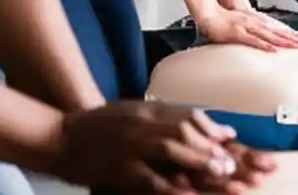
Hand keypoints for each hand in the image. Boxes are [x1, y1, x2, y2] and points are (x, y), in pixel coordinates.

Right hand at [48, 101, 272, 193]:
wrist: (59, 136)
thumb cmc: (98, 125)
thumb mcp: (133, 112)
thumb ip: (166, 116)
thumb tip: (204, 123)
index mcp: (148, 110)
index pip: (190, 117)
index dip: (214, 130)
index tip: (234, 141)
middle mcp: (144, 124)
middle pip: (187, 133)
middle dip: (215, 149)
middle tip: (238, 165)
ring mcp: (132, 146)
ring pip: (173, 152)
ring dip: (201, 163)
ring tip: (225, 176)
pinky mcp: (120, 169)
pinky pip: (151, 180)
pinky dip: (172, 188)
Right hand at [196, 8, 297, 51]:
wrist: (210, 13)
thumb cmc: (226, 21)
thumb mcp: (245, 25)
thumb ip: (257, 33)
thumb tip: (268, 42)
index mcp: (259, 21)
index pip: (281, 29)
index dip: (296, 34)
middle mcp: (257, 23)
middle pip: (280, 31)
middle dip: (296, 38)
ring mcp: (248, 27)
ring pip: (270, 35)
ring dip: (285, 41)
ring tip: (297, 47)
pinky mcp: (238, 33)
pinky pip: (254, 40)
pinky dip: (265, 45)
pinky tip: (274, 50)